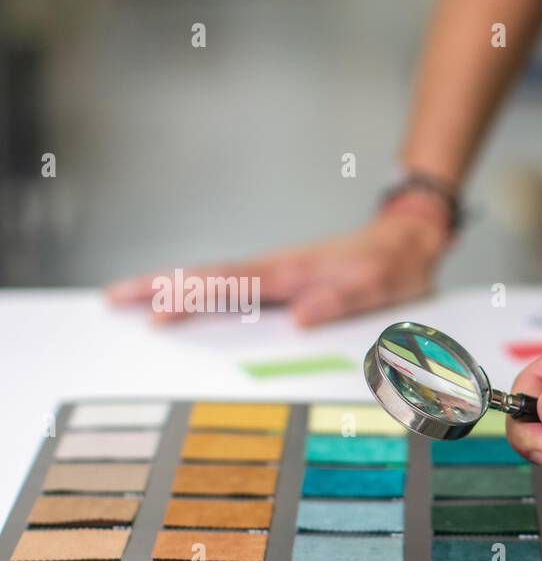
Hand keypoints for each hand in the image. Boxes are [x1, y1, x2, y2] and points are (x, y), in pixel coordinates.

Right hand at [105, 209, 449, 326]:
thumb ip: (340, 300)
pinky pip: (232, 285)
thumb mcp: (377, 287)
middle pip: (207, 276)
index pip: (229, 285)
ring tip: (130, 297)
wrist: (410, 241)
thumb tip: (301, 318)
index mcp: (292, 273)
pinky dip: (201, 290)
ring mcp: (278, 273)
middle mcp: (278, 270)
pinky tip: (185, 299)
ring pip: (214, 279)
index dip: (191, 299)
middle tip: (112, 298)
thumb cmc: (394, 266)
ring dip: (172, 287)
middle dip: (159, 287)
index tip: (156, 312)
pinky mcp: (284, 280)